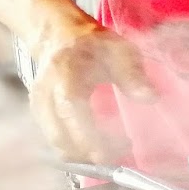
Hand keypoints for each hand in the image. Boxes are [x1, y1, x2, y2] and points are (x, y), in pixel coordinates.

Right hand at [29, 24, 154, 162]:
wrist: (58, 36)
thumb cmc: (93, 44)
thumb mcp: (119, 51)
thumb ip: (132, 74)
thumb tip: (150, 97)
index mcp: (65, 77)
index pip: (72, 114)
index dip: (88, 138)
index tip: (109, 153)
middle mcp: (45, 95)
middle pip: (60, 135)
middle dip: (88, 153)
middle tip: (120, 153)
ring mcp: (38, 106)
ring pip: (56, 141)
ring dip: (82, 153)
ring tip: (114, 148)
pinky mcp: (39, 114)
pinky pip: (55, 138)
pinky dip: (75, 147)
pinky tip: (98, 145)